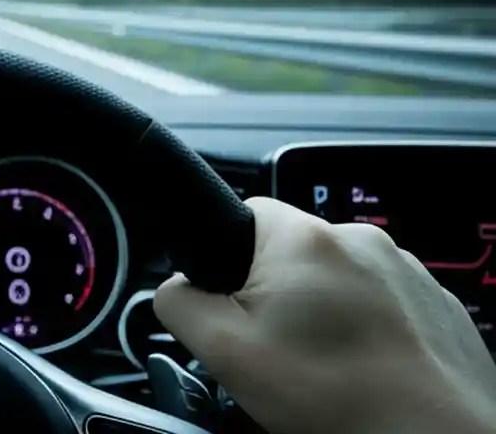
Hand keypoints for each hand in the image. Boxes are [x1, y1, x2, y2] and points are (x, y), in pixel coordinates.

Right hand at [155, 197, 495, 433]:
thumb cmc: (340, 399)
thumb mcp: (223, 351)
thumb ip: (178, 303)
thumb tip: (174, 289)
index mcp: (304, 238)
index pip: (243, 212)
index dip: (227, 262)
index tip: (236, 307)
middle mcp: (361, 240)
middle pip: (290, 254)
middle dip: (276, 297)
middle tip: (276, 351)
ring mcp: (406, 271)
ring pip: (336, 281)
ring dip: (322, 314)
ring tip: (324, 368)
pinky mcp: (436, 304)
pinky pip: (380, 305)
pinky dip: (364, 332)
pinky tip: (360, 371)